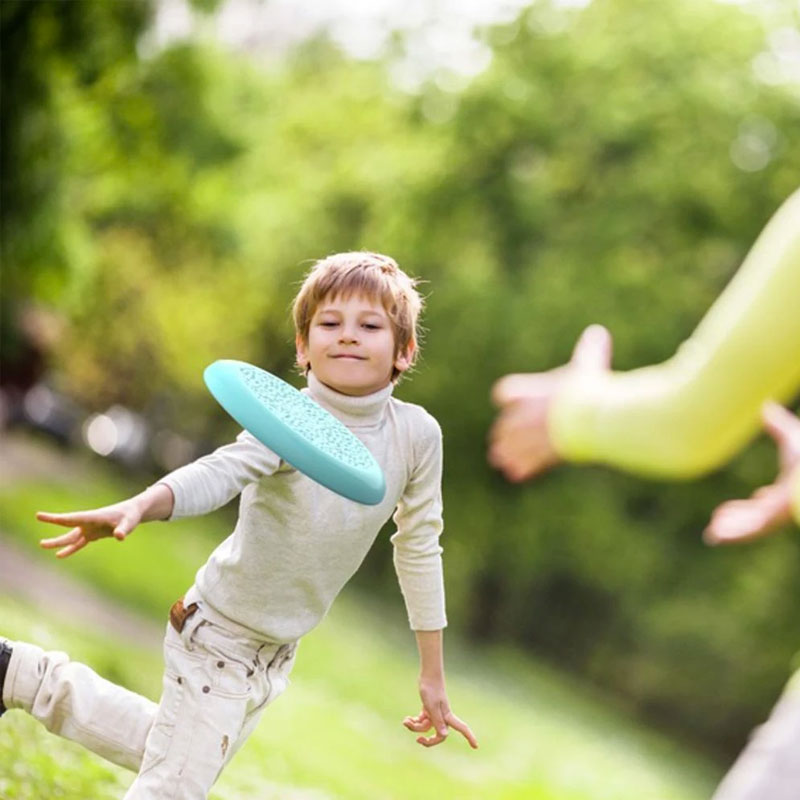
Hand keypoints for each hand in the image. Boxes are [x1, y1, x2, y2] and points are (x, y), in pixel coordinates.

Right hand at [37, 499, 142, 557]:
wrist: (132, 513)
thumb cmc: (130, 516)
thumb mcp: (129, 522)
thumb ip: (123, 530)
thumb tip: (119, 537)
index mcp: (93, 517)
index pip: (71, 518)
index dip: (55, 518)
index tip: (39, 516)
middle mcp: (88, 523)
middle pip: (68, 529)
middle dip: (55, 535)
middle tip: (40, 542)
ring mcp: (89, 529)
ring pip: (71, 537)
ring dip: (59, 542)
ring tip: (42, 544)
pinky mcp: (93, 535)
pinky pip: (79, 543)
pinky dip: (70, 549)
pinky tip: (60, 555)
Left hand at [403, 681, 477, 748]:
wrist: (427, 676)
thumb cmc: (431, 689)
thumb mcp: (432, 706)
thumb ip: (437, 721)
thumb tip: (444, 736)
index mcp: (447, 716)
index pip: (461, 728)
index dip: (469, 737)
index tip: (476, 746)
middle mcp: (442, 717)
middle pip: (438, 736)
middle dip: (428, 740)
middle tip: (418, 740)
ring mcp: (434, 714)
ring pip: (426, 728)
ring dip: (415, 727)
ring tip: (406, 721)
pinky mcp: (427, 710)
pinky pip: (420, 722)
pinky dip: (413, 722)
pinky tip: (407, 719)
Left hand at [488, 324, 612, 480]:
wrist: (592, 416)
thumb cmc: (590, 388)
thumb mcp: (590, 364)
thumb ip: (591, 350)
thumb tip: (599, 332)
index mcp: (529, 392)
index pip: (505, 392)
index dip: (508, 398)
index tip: (509, 401)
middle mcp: (525, 416)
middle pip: (504, 424)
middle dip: (504, 431)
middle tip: (499, 438)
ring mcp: (531, 437)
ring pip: (510, 447)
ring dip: (506, 452)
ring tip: (499, 459)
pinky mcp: (542, 455)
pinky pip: (525, 465)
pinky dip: (521, 469)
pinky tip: (515, 475)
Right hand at [704, 403, 799, 544]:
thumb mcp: (791, 437)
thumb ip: (778, 424)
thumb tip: (767, 405)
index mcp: (786, 492)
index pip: (771, 500)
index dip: (762, 500)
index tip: (758, 497)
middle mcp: (779, 508)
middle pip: (756, 517)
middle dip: (739, 518)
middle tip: (720, 518)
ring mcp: (772, 519)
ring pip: (746, 529)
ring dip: (729, 529)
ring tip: (711, 533)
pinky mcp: (766, 525)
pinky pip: (743, 534)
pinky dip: (727, 536)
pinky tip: (713, 537)